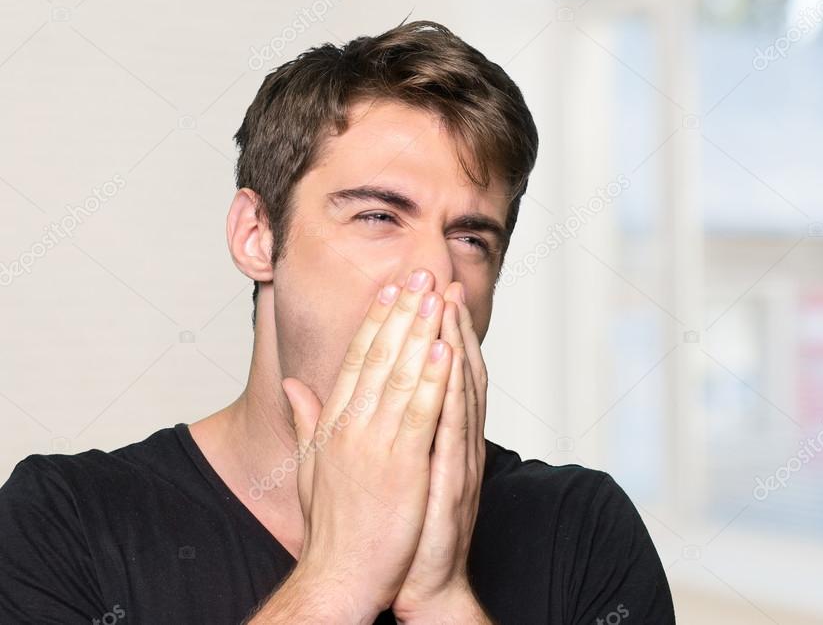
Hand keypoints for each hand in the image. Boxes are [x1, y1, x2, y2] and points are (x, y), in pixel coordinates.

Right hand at [256, 269, 457, 622]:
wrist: (339, 577)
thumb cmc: (332, 526)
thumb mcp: (309, 466)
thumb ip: (305, 420)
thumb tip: (293, 384)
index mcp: (334, 424)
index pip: (356, 359)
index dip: (376, 320)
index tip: (391, 289)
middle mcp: (351, 426)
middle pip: (379, 356)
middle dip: (402, 311)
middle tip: (420, 274)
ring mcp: (375, 445)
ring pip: (402, 375)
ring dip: (422, 331)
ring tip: (437, 295)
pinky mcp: (403, 467)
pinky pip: (421, 413)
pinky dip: (435, 379)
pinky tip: (446, 349)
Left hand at [392, 281, 489, 622]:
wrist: (418, 582)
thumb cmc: (401, 528)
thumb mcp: (383, 471)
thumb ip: (364, 429)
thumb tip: (330, 396)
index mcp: (432, 435)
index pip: (432, 373)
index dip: (426, 330)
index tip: (418, 290)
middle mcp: (451, 440)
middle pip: (451, 370)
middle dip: (443, 321)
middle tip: (438, 276)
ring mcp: (455, 458)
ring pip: (457, 388)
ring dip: (452, 340)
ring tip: (444, 298)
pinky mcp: (452, 479)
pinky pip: (453, 426)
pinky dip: (452, 388)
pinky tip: (448, 356)